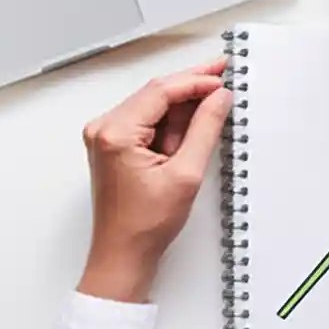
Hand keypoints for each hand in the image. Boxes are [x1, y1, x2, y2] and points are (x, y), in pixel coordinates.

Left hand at [77, 59, 233, 302]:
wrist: (123, 254)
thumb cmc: (146, 224)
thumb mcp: (186, 174)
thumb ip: (204, 129)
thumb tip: (219, 98)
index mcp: (116, 133)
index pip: (161, 91)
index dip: (196, 81)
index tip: (224, 78)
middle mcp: (104, 128)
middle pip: (155, 93)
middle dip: (191, 86)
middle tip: (224, 73)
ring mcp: (106, 136)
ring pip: (153, 105)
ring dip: (183, 104)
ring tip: (216, 101)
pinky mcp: (114, 145)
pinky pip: (147, 121)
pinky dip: (172, 120)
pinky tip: (195, 121)